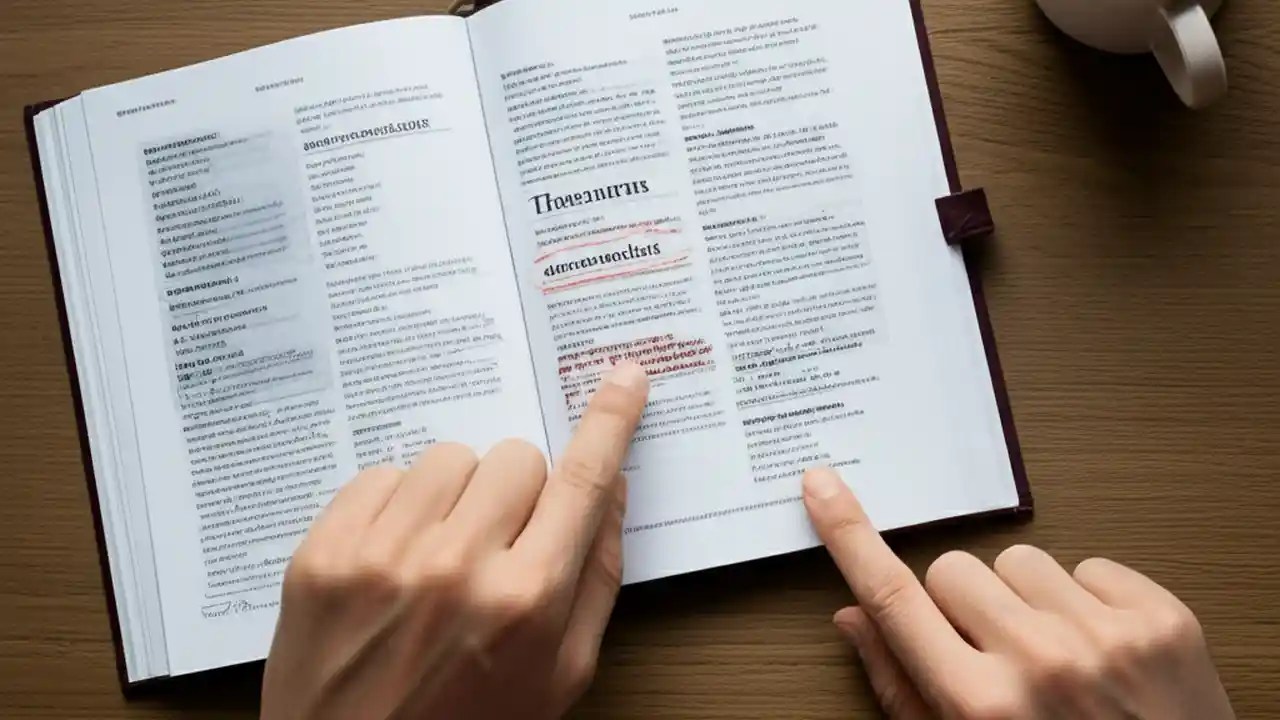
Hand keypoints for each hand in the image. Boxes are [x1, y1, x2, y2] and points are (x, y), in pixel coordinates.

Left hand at [260, 361, 649, 719]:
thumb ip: (597, 579)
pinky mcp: (322, 553)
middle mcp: (457, 567)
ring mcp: (382, 555)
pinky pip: (381, 475)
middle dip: (521, 493)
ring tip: (440, 555)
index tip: (623, 377)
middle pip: (516, 458)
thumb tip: (611, 489)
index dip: (610, 421)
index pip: (583, 481)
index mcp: (528, 602)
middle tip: (502, 543)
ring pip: (449, 458)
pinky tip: (396, 558)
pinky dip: (397, 506)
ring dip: (457, 496)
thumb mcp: (561, 677)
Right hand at [802, 468, 1234, 719]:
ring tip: (1056, 656)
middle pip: (954, 569)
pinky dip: (1090, 600)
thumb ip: (901, 687)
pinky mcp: (1163, 621)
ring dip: (1027, 599)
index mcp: (979, 705)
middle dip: (962, 604)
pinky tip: (1102, 649)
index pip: (893, 598)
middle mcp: (1039, 663)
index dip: (850, 536)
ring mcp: (1106, 637)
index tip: (822, 488)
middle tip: (992, 653)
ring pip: (1020, 560)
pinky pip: (1092, 564)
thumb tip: (852, 615)